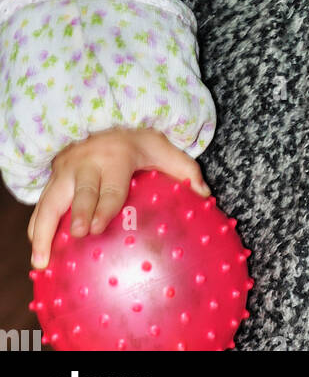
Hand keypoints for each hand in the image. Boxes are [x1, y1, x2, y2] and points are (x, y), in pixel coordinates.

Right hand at [27, 126, 209, 269]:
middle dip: (79, 212)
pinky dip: (36, 229)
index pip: (110, 186)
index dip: (104, 206)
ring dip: (44, 230)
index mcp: (115, 158)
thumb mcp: (162, 147)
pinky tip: (38, 252)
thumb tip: (205, 194)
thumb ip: (184, 168)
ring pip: (50, 201)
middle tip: (78, 234)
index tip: (98, 226)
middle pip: (81, 192)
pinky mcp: (52, 178)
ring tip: (41, 261)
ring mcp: (66, 171)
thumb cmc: (137, 138)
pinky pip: (40, 205)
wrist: (105, 115)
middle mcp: (87, 164)